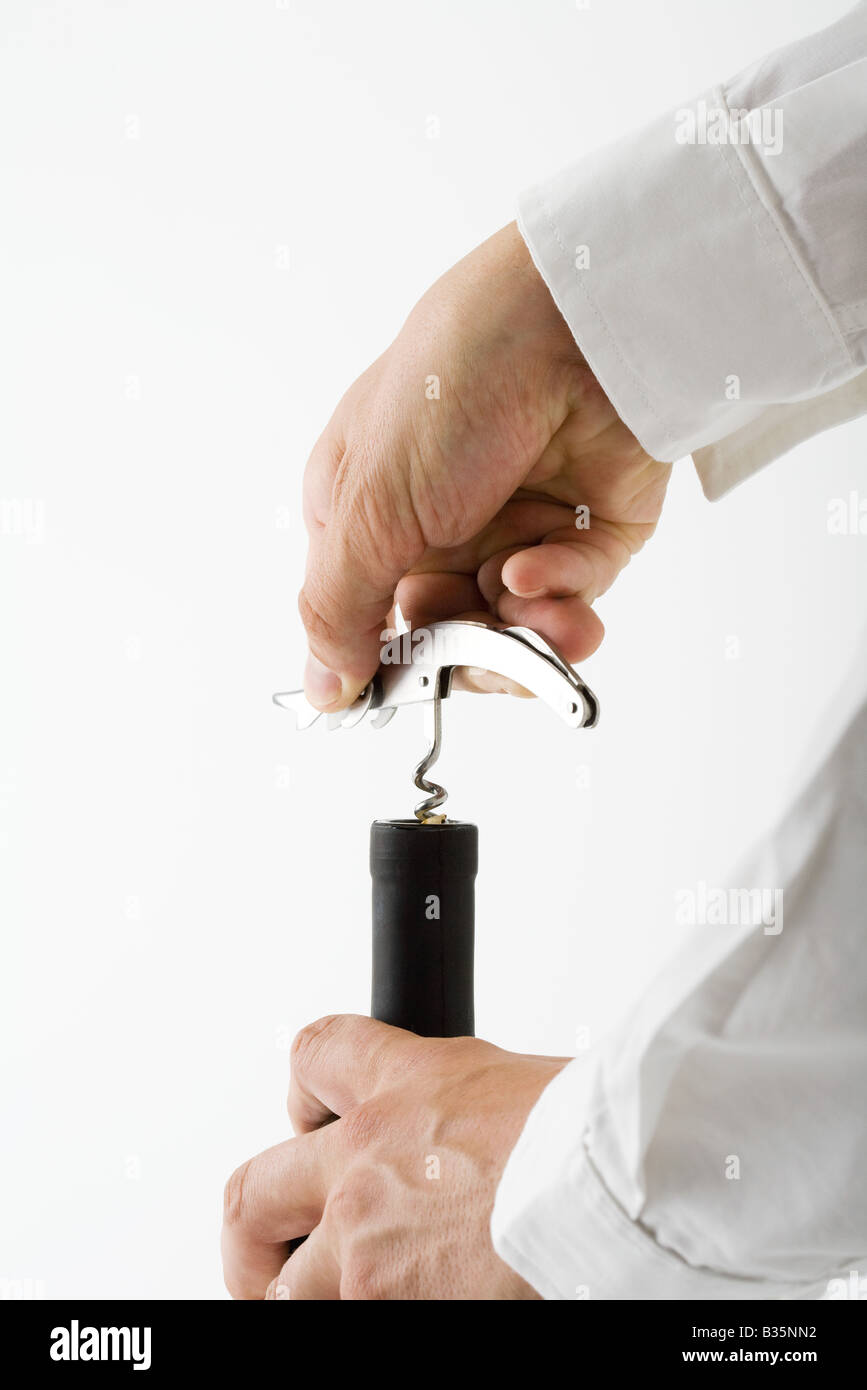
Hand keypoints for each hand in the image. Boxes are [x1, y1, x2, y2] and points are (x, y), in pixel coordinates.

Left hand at [221, 1015, 566, 1299]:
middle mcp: (364, 1160)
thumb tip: (460, 1142)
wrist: (613, 1184)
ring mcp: (365, 1243)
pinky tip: (410, 1303)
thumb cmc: (590, 1131)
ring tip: (324, 1298)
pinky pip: (344, 1319)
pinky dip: (363, 1312)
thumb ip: (457, 1113)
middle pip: (253, 1189)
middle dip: (250, 1227)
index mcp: (400, 1082)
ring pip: (285, 1288)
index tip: (308, 1118)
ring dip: (298, 1295)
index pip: (314, 1055)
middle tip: (262, 1246)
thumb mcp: (513, 1083)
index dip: (302, 1091)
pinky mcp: (385, 1306)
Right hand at [299, 221, 669, 709]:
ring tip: (526, 603)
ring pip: (517, 628)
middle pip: (449, 634)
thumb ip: (338, 609)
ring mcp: (516, 523)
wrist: (570, 326)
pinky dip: (561, 593)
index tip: (403, 686)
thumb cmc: (448, 390)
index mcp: (367, 513)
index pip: (370, 617)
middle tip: (474, 640)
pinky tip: (546, 568)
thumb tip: (323, 688)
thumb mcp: (366, 511)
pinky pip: (573, 596)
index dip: (391, 659)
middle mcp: (440, 524)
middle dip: (466, 650)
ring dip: (522, 633)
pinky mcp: (586, 527)